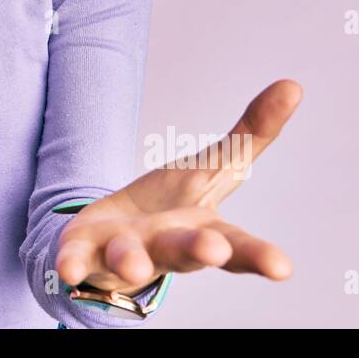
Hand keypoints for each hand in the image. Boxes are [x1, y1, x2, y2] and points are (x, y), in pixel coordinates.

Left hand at [55, 79, 301, 297]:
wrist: (113, 240)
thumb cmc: (173, 208)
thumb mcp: (214, 167)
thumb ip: (253, 133)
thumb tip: (294, 85)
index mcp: (204, 230)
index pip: (238, 245)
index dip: (259, 256)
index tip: (283, 267)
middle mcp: (168, 248)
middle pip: (187, 251)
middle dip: (200, 250)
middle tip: (214, 249)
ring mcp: (127, 253)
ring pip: (133, 259)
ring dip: (133, 261)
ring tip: (134, 266)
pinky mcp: (86, 254)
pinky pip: (78, 261)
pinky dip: (72, 264)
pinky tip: (64, 272)